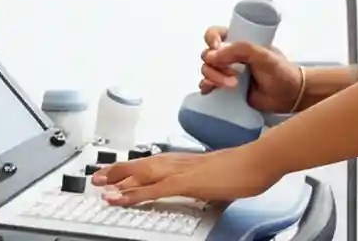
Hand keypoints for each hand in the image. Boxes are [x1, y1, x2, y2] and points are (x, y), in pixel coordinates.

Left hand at [92, 146, 282, 205]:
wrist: (259, 159)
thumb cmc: (246, 168)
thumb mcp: (220, 177)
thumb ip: (208, 181)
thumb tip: (206, 187)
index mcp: (188, 161)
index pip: (154, 163)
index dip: (134, 168)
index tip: (118, 173)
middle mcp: (180, 162)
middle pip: (142, 165)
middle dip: (118, 171)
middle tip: (98, 177)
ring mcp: (182, 171)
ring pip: (141, 174)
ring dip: (118, 180)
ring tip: (99, 185)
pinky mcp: (186, 182)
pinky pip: (152, 189)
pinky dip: (133, 194)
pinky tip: (120, 198)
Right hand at [199, 25, 303, 113]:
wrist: (289, 95)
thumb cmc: (280, 71)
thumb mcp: (263, 55)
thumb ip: (240, 50)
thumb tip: (212, 55)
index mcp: (238, 41)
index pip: (215, 34)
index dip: (211, 39)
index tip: (217, 47)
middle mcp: (229, 55)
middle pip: (207, 55)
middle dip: (215, 66)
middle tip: (233, 75)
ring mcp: (226, 72)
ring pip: (206, 70)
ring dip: (214, 77)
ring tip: (233, 85)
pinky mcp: (225, 88)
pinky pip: (207, 85)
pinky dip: (207, 87)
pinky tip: (214, 90)